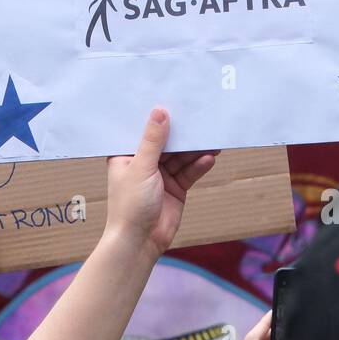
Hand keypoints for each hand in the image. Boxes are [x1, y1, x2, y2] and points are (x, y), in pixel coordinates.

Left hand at [105, 107, 216, 256]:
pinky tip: (210, 157)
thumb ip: (153, 140)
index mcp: (126, 155)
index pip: (142, 130)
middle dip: (182, 133)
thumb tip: (160, 111)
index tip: (171, 98)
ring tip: (212, 137)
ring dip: (195, 149)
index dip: (155, 117)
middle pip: (166, 142)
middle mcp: (143, 163)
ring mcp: (160, 176)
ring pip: (181, 157)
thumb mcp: (141, 167)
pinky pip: (189, 172)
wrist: (140, 241)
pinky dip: (199, 165)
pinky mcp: (176, 188)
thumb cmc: (130, 204)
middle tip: (200, 117)